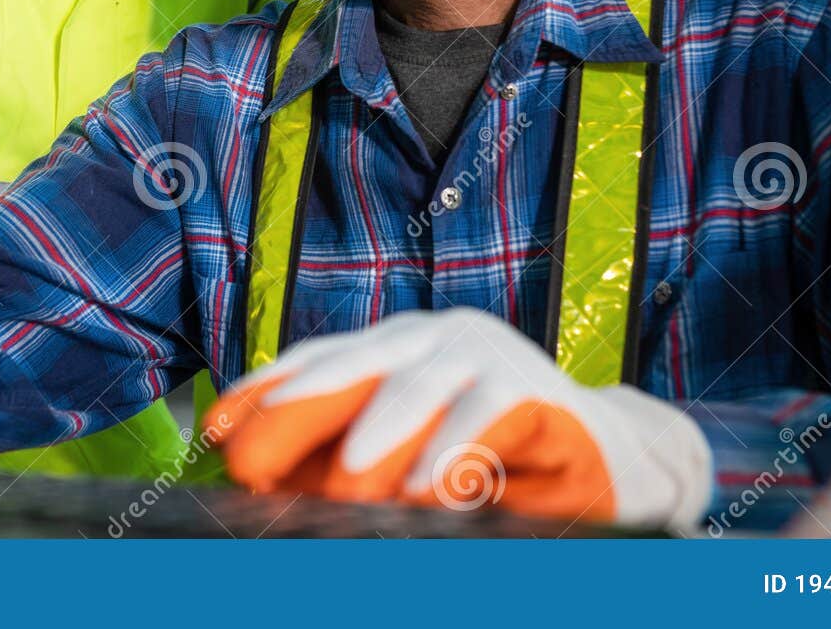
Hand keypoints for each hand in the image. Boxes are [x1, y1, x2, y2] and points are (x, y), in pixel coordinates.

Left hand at [207, 308, 712, 527]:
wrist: (615, 462)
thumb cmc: (501, 466)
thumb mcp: (411, 463)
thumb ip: (347, 464)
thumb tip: (269, 484)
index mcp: (395, 351)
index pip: (315, 366)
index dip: (264, 396)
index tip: (214, 435)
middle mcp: (433, 341)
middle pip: (350, 370)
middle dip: (294, 415)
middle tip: (250, 463)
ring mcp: (487, 356)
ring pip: (416, 390)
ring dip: (376, 442)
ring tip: (345, 488)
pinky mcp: (538, 390)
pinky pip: (490, 416)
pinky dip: (458, 452)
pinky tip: (434, 490)